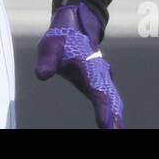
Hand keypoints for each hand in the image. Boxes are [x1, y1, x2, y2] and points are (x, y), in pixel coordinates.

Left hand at [35, 3, 124, 128]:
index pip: (97, 89)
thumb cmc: (61, 40)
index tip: (105, 123)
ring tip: (116, 129)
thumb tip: (41, 75)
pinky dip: (114, 110)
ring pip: (112, 97)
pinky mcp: (100, 82)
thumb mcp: (49, 47)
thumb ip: (47, 61)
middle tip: (115, 130)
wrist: (74, 28)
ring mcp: (102, 78)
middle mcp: (99, 73)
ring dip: (115, 114)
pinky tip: (115, 124)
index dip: (102, 107)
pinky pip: (110, 98)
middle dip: (113, 115)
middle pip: (109, 96)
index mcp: (89, 66)